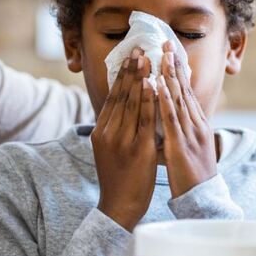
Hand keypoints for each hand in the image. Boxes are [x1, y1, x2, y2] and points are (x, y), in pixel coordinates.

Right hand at [92, 47, 158, 231]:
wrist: (118, 207)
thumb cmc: (118, 179)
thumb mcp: (109, 150)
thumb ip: (115, 129)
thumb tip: (123, 109)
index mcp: (101, 132)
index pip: (112, 97)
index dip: (122, 75)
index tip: (130, 56)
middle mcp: (108, 133)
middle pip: (120, 95)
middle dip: (130, 70)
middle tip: (138, 47)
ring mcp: (122, 141)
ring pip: (131, 104)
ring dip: (140, 79)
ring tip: (147, 58)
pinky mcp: (137, 150)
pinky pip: (144, 121)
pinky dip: (149, 101)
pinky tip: (154, 86)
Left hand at [157, 41, 216, 198]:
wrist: (203, 200)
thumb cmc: (192, 177)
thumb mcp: (190, 148)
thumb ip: (182, 131)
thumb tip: (172, 118)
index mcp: (198, 125)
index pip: (187, 92)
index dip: (179, 71)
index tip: (171, 52)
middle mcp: (196, 125)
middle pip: (184, 90)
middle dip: (175, 65)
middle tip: (166, 42)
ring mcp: (190, 134)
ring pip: (179, 99)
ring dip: (169, 75)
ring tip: (162, 55)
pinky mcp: (181, 145)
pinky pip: (171, 119)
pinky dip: (164, 99)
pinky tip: (157, 85)